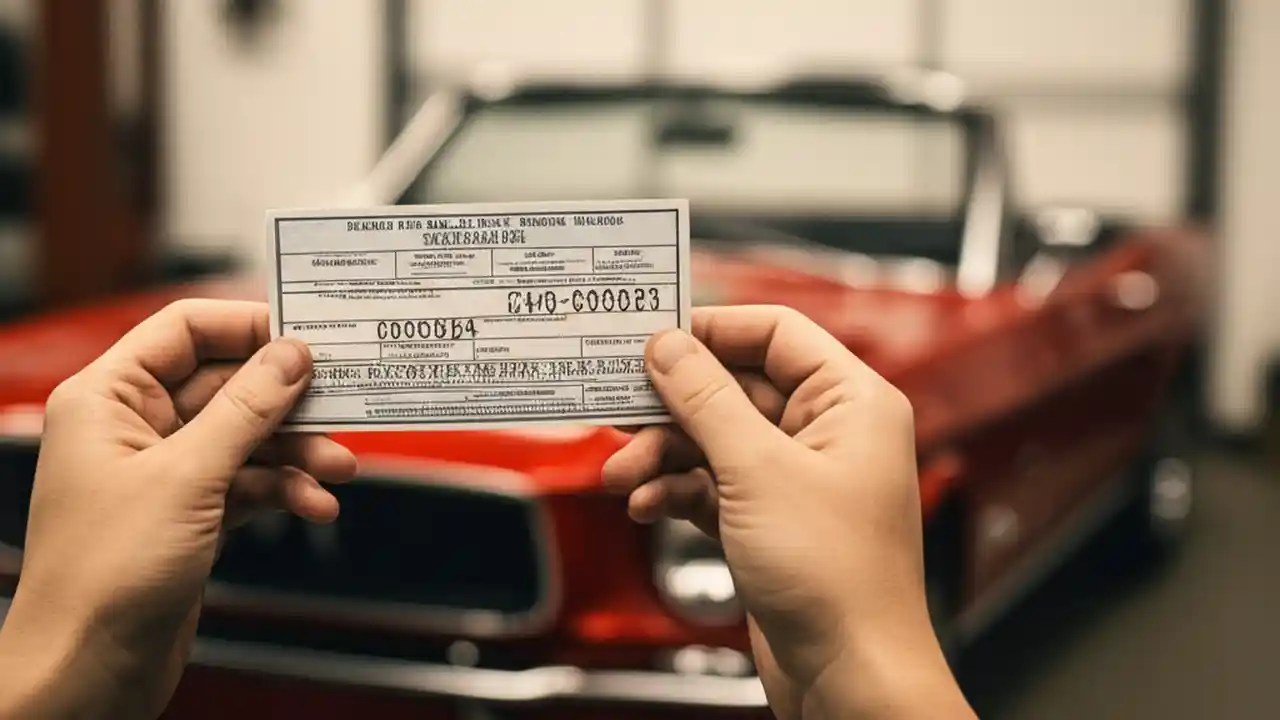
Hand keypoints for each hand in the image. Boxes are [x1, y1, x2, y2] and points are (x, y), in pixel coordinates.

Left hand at [0, 300, 355, 719]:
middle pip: (227, 385)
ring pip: (246, 437)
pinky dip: (284, 491)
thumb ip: (246, 409)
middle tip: (341, 404)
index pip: (186, 330)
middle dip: (287, 402)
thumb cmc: (101, 577)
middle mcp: (134, 428)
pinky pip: (249, 482)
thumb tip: (291, 355)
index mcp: (109, 398)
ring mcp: (164, 473)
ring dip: (296, 452)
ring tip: (337, 468)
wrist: (86, 671)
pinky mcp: (190, 514)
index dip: (249, 328)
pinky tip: (313, 505)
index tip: (307, 339)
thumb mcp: (188, 477)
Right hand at [603, 306, 971, 718]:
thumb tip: (668, 346)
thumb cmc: (838, 578)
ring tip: (623, 475)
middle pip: (735, 388)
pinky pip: (712, 484)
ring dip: (664, 454)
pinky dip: (676, 490)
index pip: (777, 333)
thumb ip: (706, 399)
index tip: (656, 337)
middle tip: (620, 408)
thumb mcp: (757, 471)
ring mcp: (798, 479)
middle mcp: (828, 433)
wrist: (849, 676)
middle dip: (674, 406)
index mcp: (851, 402)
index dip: (713, 329)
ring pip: (716, 440)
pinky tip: (646, 504)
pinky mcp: (770, 520)